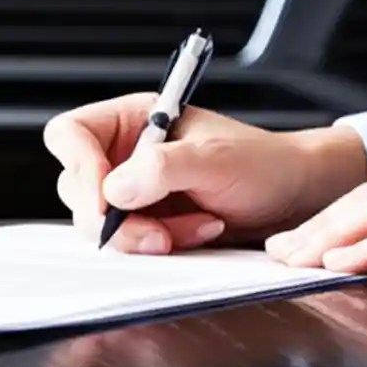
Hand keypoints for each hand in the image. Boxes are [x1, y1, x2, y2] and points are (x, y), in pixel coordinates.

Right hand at [43, 94, 366, 252]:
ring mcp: (131, 192)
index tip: (108, 200)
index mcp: (131, 120)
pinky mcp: (145, 223)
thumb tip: (114, 192)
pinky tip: (197, 233)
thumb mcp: (216, 159)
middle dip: (119, 219)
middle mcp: (123, 154)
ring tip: (198, 226)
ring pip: (99, 223)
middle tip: (160, 234)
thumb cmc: (263, 163)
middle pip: (78, 188)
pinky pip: (127, 243)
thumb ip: (163, 168)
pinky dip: (159, 245)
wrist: (295, 198)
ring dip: (144, 235)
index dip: (80, 167)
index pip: (71, 136)